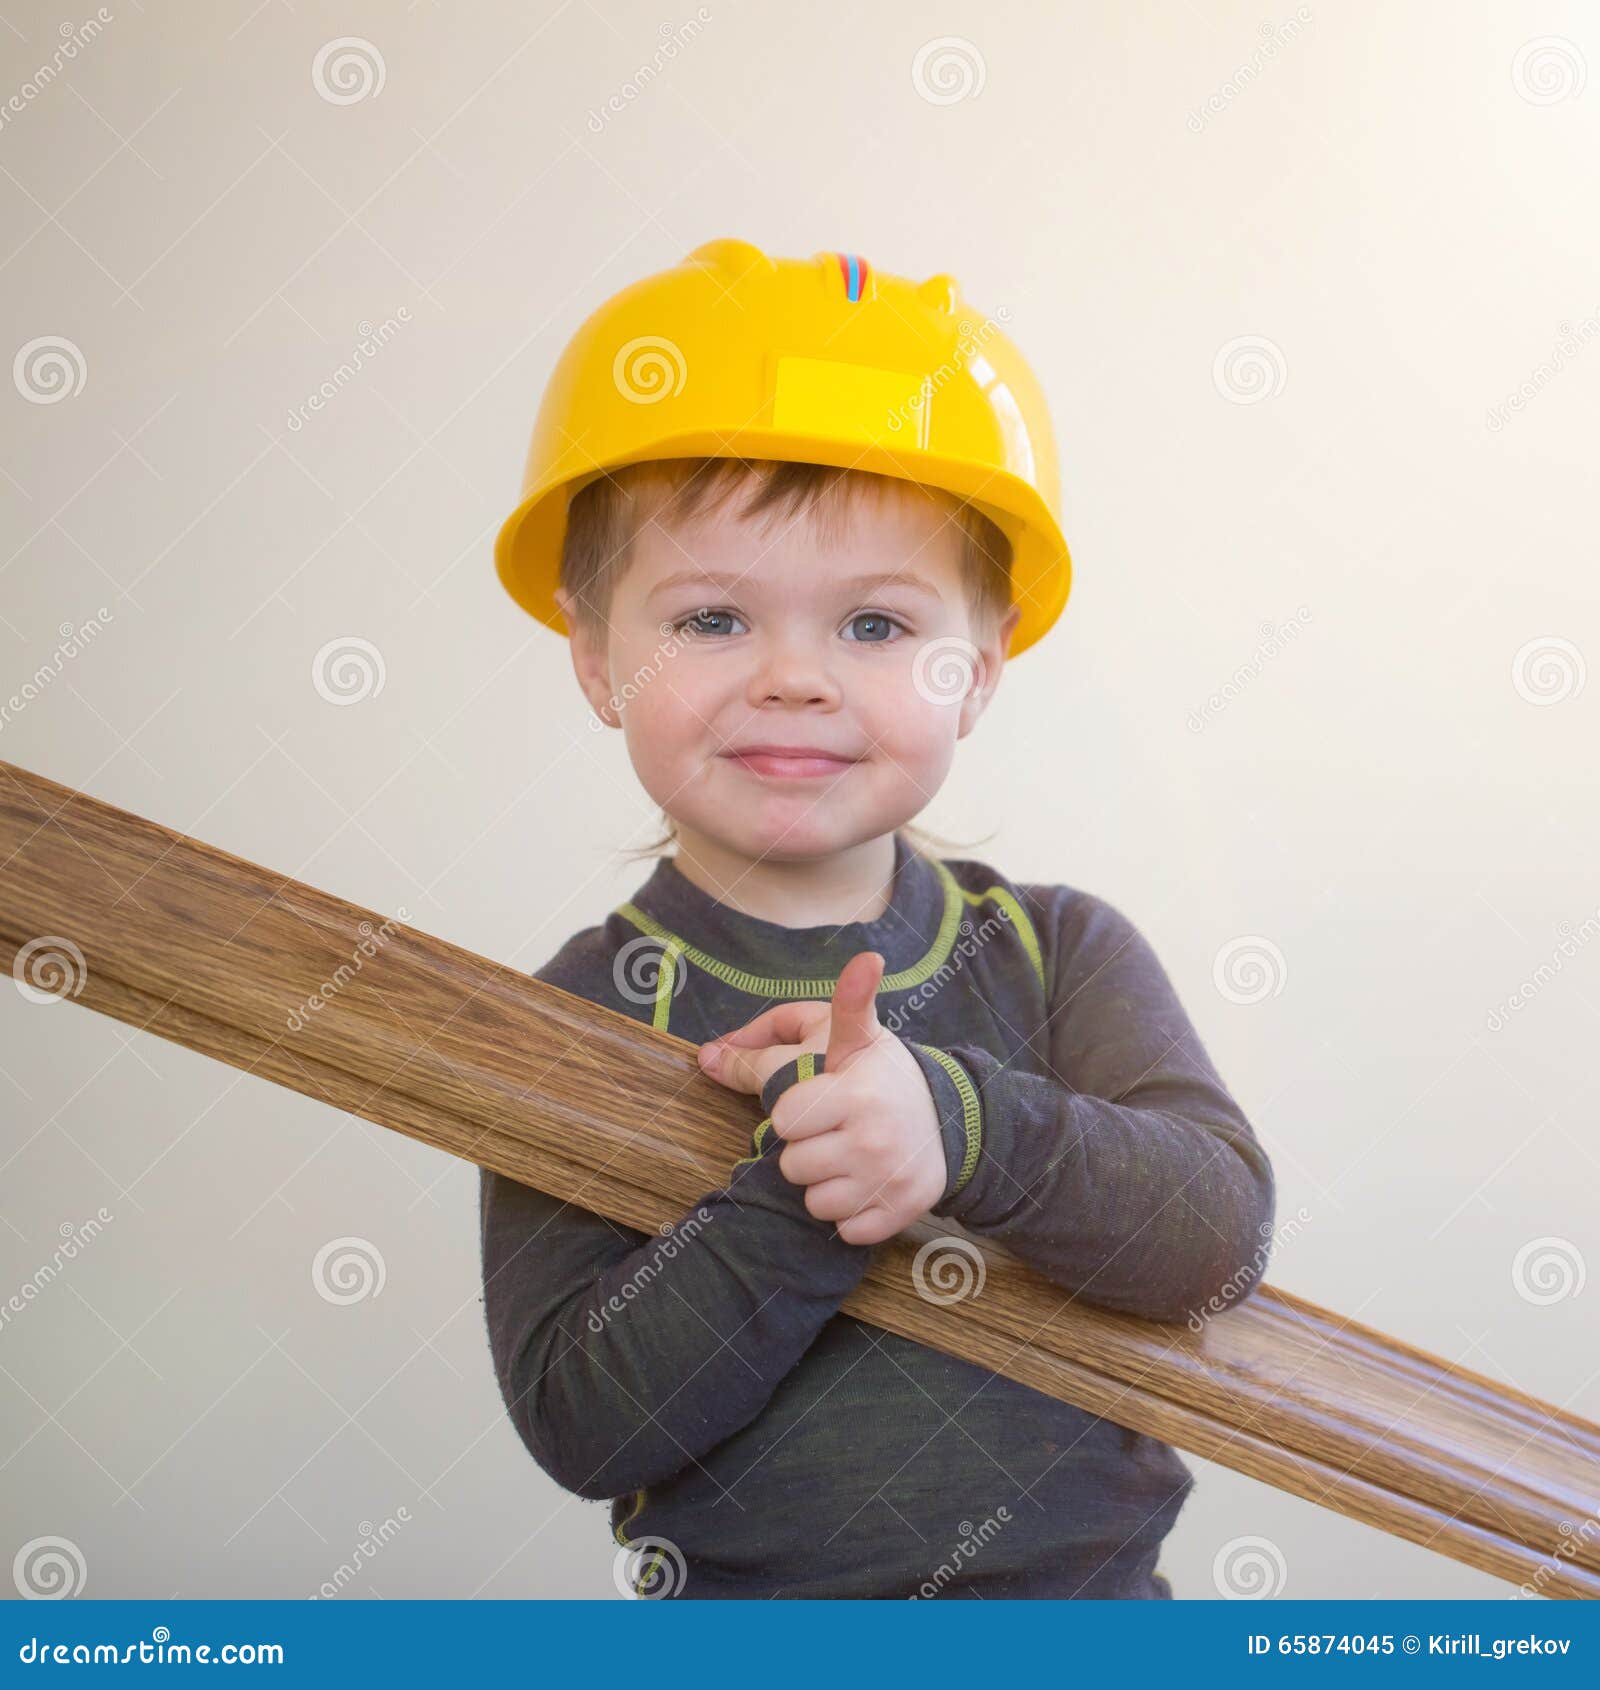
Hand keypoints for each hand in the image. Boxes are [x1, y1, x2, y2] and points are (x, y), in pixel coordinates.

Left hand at [696, 951, 947, 1244]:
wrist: (954, 1113)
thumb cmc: (882, 1071)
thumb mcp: (844, 1034)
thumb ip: (775, 1028)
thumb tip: (708, 1053)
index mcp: (853, 1092)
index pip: (783, 1119)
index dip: (792, 1111)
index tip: (817, 1100)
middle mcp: (871, 1140)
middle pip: (792, 1166)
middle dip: (806, 1149)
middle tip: (834, 1130)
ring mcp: (887, 1181)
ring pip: (814, 1204)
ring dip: (824, 1184)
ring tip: (849, 1157)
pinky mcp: (899, 1214)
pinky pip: (845, 1231)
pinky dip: (851, 1213)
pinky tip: (866, 1184)